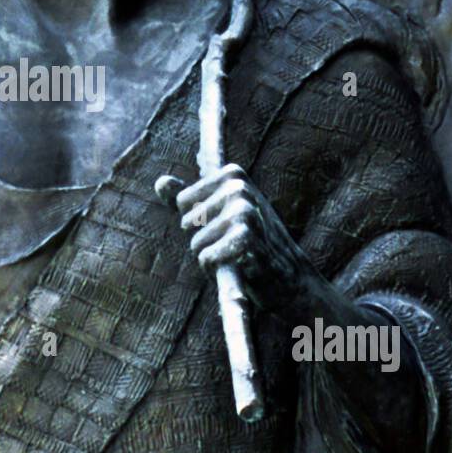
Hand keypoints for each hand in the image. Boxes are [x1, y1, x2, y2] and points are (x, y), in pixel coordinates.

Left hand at [157, 163, 308, 303]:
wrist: (291, 278)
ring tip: (238, 256)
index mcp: (233, 174)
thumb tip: (160, 182)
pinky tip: (239, 267)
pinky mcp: (244, 239)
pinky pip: (205, 258)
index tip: (225, 226)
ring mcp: (243, 212)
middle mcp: (238, 188)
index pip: (183, 202)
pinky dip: (215, 269)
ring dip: (211, 256)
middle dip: (204, 240)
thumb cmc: (252, 242)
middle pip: (187, 223)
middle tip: (233, 244)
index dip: (199, 222)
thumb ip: (189, 197)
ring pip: (196, 243)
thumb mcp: (222, 213)